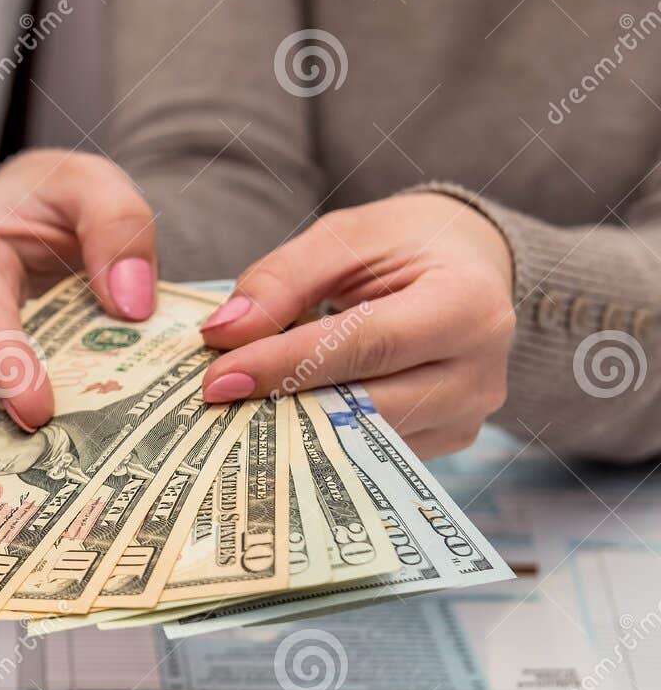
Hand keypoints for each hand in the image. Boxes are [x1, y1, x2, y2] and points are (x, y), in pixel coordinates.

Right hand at [0, 150, 157, 430]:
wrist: (36, 207)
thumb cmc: (57, 193)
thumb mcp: (94, 182)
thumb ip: (117, 225)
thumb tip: (129, 303)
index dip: (7, 367)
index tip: (38, 411)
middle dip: (28, 411)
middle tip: (84, 450)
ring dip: (47, 419)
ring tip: (98, 448)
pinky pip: (19, 401)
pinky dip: (58, 414)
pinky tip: (100, 435)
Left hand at [198, 193, 515, 456]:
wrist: (470, 267)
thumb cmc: (404, 246)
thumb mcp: (344, 237)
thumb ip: (282, 280)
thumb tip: (222, 334)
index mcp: (468, 304)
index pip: (367, 344)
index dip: (288, 364)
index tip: (219, 378)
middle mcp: (479, 372)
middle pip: (365, 405)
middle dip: (280, 405)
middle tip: (210, 404)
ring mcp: (465, 416)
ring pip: (362, 440)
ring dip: (291, 430)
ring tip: (231, 414)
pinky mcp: (446, 442)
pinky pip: (368, 452)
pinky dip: (316, 440)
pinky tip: (270, 424)